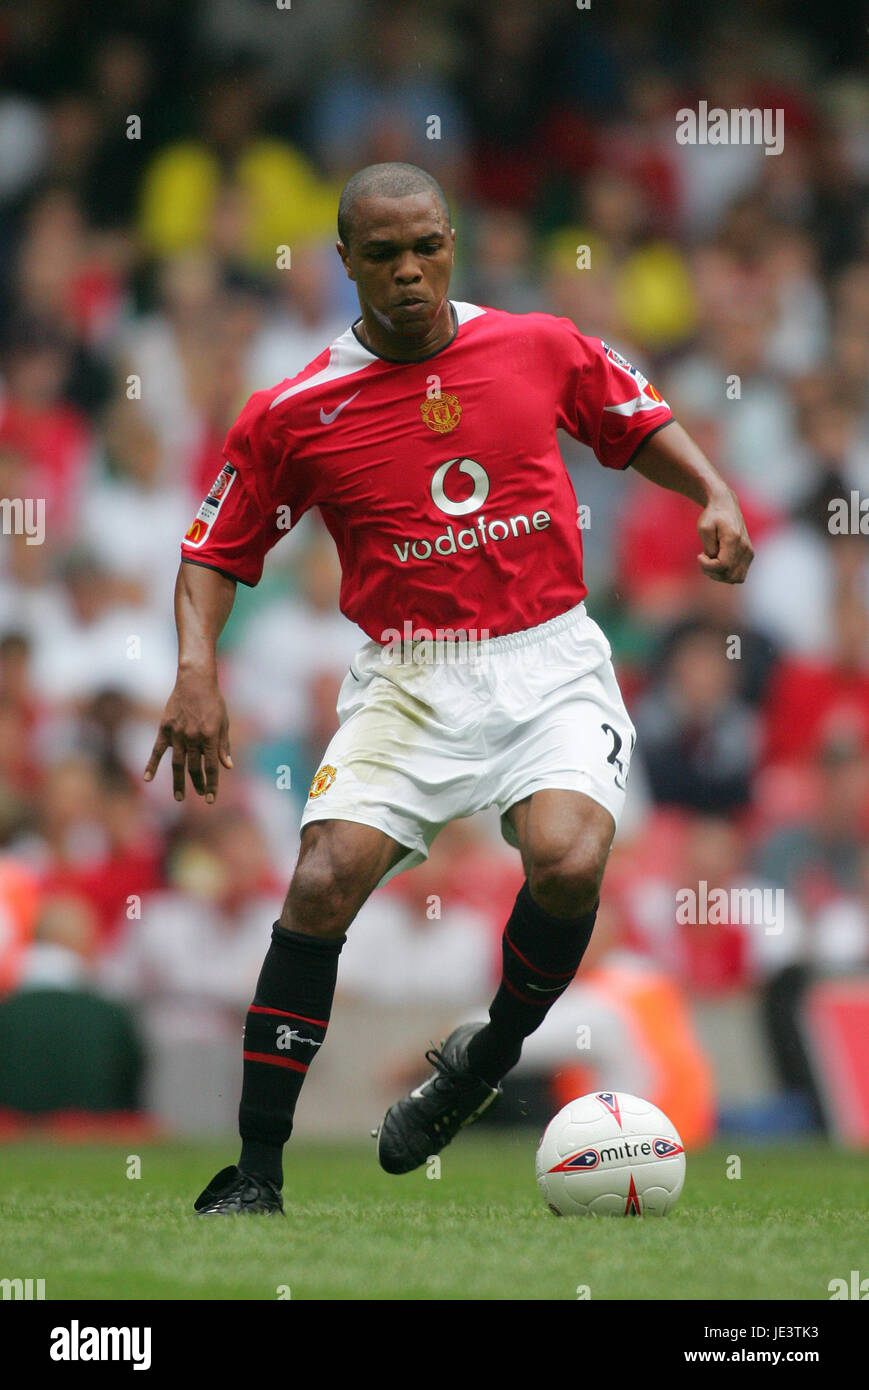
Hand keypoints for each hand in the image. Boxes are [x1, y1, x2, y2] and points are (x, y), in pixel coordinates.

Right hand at [144, 668, 231, 802]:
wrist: (195, 681)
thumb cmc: (213, 701)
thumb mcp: (223, 723)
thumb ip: (223, 746)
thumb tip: (227, 766)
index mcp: (210, 737)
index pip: (212, 767)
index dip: (212, 785)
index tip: (211, 799)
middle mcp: (193, 738)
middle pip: (195, 768)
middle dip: (198, 784)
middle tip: (200, 796)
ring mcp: (178, 734)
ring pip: (177, 764)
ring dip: (179, 782)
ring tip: (179, 797)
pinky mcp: (165, 729)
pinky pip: (157, 751)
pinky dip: (151, 765)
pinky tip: (147, 779)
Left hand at [697, 487, 753, 583]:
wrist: (726, 506)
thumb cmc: (712, 516)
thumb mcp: (703, 527)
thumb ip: (708, 546)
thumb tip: (714, 560)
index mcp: (734, 539)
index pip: (723, 565)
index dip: (707, 566)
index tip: (699, 555)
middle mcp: (745, 548)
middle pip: (729, 575)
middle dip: (712, 572)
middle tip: (703, 558)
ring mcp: (749, 552)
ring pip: (736, 578)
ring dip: (719, 575)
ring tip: (710, 561)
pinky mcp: (749, 555)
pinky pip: (739, 575)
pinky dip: (726, 574)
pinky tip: (718, 562)